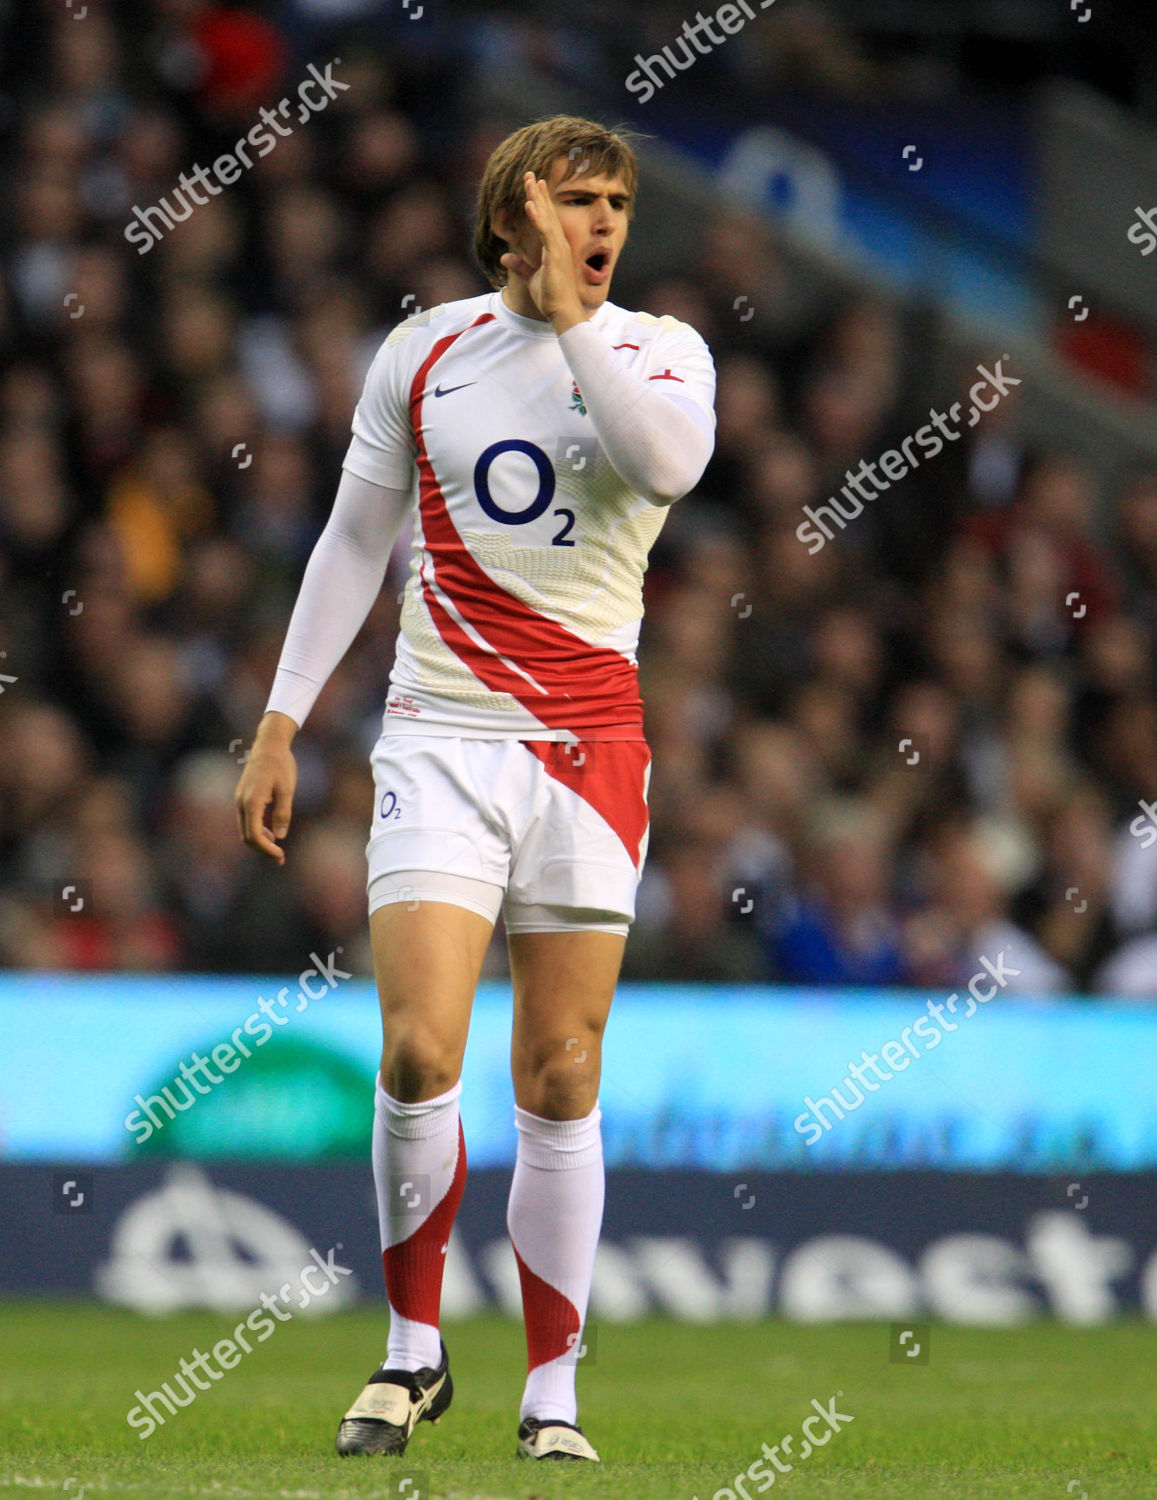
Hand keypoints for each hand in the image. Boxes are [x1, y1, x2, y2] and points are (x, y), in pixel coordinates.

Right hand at [235, 713, 297, 864]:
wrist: (268, 745)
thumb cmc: (281, 765)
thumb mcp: (287, 789)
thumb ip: (283, 813)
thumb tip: (280, 837)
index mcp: (252, 802)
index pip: (254, 835)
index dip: (266, 849)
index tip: (280, 855)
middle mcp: (241, 802)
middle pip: (247, 836)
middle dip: (263, 849)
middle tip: (280, 858)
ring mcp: (239, 800)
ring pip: (245, 829)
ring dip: (260, 841)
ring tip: (277, 849)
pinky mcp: (242, 797)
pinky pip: (247, 820)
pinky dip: (257, 830)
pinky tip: (272, 833)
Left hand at [500, 171, 584, 333]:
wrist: (562, 311)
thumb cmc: (551, 297)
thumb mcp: (531, 278)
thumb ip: (519, 266)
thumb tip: (505, 257)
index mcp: (555, 248)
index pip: (547, 219)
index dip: (540, 202)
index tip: (534, 185)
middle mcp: (559, 244)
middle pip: (547, 212)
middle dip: (538, 193)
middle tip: (530, 174)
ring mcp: (558, 248)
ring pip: (546, 217)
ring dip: (537, 198)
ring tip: (529, 181)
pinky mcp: (555, 255)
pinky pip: (545, 232)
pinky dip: (538, 218)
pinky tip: (530, 204)